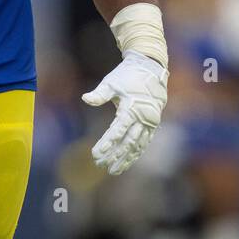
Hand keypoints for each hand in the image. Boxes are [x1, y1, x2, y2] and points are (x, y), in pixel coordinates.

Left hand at [82, 50, 167, 174]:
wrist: (151, 68)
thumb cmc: (127, 75)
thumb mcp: (112, 82)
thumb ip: (100, 94)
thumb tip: (85, 99)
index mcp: (132, 107)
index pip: (117, 130)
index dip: (107, 143)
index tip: (96, 154)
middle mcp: (143, 117)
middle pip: (128, 141)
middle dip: (114, 155)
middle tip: (100, 165)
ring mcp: (150, 122)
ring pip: (138, 145)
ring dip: (125, 158)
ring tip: (113, 170)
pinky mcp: (153, 124)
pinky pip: (144, 142)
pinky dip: (136, 153)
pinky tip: (127, 162)